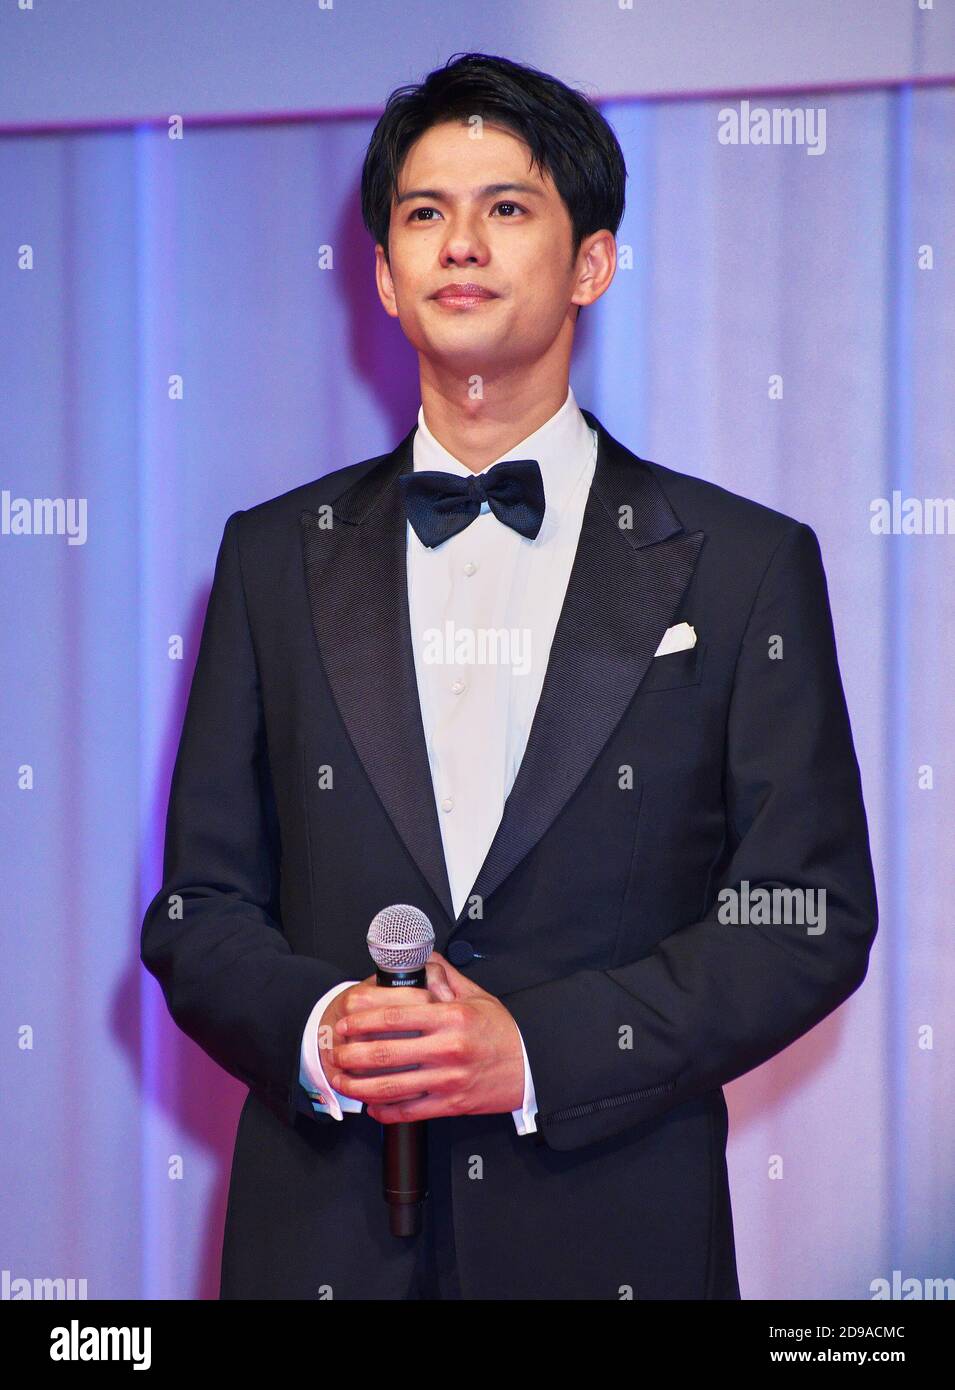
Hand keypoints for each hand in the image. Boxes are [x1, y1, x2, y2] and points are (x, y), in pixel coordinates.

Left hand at [323, 952, 525, 1122]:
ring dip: (359, 1084)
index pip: (397, 1014)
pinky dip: (384, 1110)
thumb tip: (420, 958)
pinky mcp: (450, 1105)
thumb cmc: (502, 1031)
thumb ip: (445, 976)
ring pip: (392, 1086)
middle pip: (387, 1052)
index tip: (347, 1015)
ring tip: (342, 1078)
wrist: (532, 1067)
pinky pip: (409, 1111)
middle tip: (337, 1049)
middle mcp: (447, 1049)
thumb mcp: (477, 996)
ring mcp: (447, 1080)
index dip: (364, 1015)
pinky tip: (371, 1105)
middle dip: (352, 1052)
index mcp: (451, 1018)